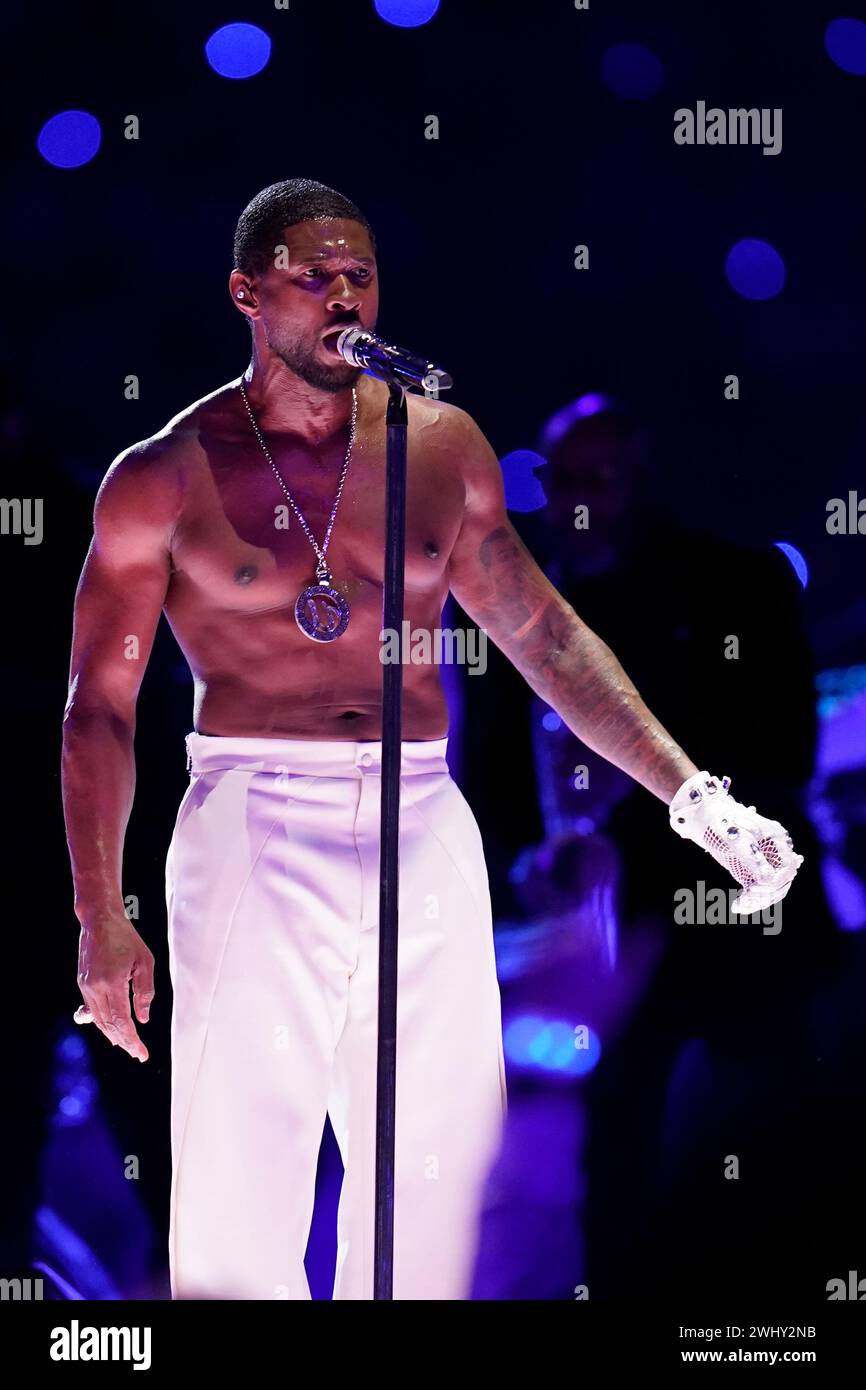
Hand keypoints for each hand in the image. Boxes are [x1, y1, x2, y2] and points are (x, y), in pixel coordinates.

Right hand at [75, 914, 153, 1060]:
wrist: (99, 920)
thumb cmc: (126, 937)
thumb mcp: (145, 962)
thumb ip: (145, 992)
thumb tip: (143, 1020)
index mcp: (112, 982)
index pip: (122, 1021)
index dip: (132, 1040)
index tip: (142, 1054)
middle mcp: (95, 987)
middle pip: (108, 1025)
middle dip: (123, 1041)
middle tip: (137, 1052)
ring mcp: (85, 986)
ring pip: (98, 1019)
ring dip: (112, 1034)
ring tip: (126, 1044)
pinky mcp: (82, 983)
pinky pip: (92, 1009)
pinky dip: (103, 1021)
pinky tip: (112, 1029)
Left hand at [669, 771, 803, 913]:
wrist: (704, 814)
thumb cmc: (720, 822)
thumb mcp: (735, 839)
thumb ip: (752, 858)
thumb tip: (767, 880)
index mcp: (776, 839)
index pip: (787, 869)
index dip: (773, 883)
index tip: (752, 890)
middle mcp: (775, 850)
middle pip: (782, 881)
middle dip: (765, 895)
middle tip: (743, 902)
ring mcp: (766, 858)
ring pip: (772, 887)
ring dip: (759, 900)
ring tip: (739, 906)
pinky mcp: (753, 866)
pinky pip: (759, 887)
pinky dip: (751, 898)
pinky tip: (738, 906)